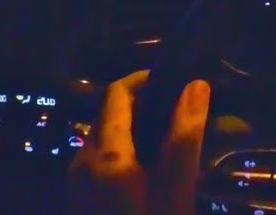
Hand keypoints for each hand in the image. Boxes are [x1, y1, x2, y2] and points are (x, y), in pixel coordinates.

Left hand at [69, 72, 210, 214]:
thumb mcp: (175, 194)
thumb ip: (183, 140)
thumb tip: (196, 86)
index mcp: (104, 154)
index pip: (117, 92)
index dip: (147, 79)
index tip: (180, 84)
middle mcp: (82, 159)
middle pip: (111, 112)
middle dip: (146, 105)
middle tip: (184, 115)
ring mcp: (78, 179)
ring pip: (108, 135)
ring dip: (138, 128)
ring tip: (174, 141)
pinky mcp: (82, 195)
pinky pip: (103, 157)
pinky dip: (128, 150)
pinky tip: (154, 168)